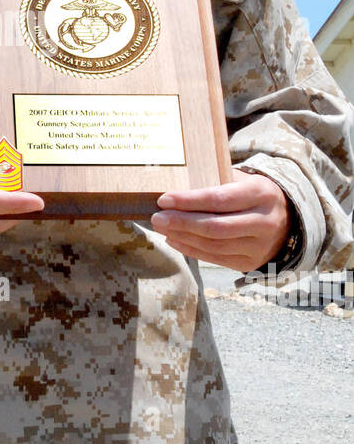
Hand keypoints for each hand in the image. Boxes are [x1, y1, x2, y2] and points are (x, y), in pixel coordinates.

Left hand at [150, 170, 291, 271]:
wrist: (288, 220)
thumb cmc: (254, 194)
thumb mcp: (243, 180)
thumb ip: (216, 182)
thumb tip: (175, 185)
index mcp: (262, 194)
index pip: (220, 199)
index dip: (189, 201)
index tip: (164, 199)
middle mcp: (264, 222)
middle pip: (216, 227)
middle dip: (182, 223)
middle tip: (157, 217)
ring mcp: (259, 246)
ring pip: (214, 245)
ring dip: (183, 237)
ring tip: (163, 227)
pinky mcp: (251, 263)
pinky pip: (216, 258)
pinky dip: (192, 250)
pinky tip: (175, 240)